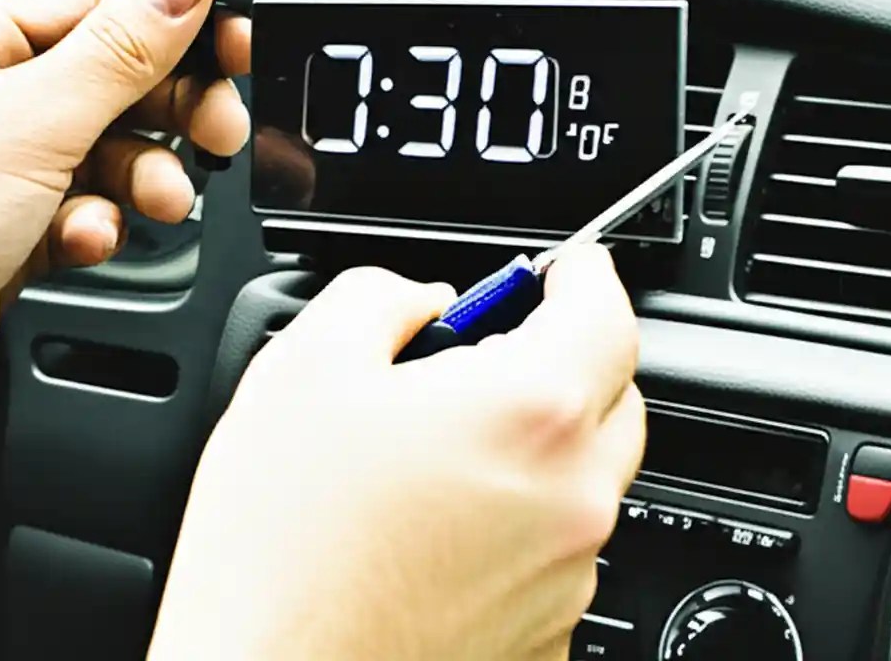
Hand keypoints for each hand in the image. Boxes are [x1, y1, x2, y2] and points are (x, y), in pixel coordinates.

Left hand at [0, 0, 248, 477]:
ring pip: (111, 157)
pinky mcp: (17, 237)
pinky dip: (101, 229)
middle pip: (116, 86)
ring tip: (154, 203)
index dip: (173, 26)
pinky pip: (89, 216)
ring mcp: (2, 175)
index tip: (235, 48)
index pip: (98, 11)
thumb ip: (119, 54)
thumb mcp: (32, 122)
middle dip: (172, 114)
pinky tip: (86, 242)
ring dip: (143, 181)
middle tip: (216, 134)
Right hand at [149, 244, 644, 659]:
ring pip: (582, 480)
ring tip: (431, 463)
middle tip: (484, 362)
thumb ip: (381, 297)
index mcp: (531, 413)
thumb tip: (418, 300)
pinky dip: (517, 526)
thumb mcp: (304, 367)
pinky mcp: (546, 637)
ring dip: (533, 451)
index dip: (585, 273)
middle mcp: (572, 498)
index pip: (607, 311)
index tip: (569, 267)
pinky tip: (434, 534)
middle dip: (561, 364)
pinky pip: (555, 555)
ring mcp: (566, 579)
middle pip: (609, 399)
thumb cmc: (281, 550)